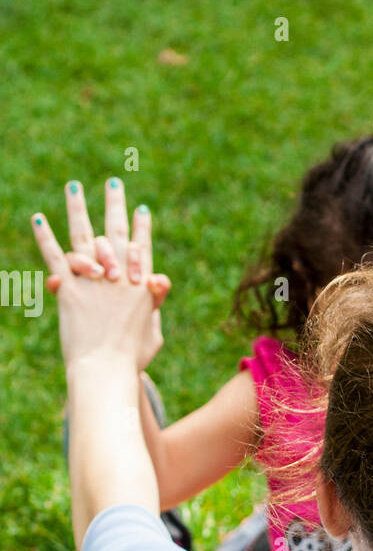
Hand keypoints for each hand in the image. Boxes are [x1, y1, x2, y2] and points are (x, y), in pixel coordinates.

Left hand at [33, 180, 170, 372]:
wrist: (106, 368)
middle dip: (115, 204)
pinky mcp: (68, 287)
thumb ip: (154, 305)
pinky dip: (44, 237)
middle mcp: (117, 275)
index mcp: (141, 284)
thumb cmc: (133, 358)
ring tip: (74, 187)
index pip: (141, 247)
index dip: (141, 227)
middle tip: (114, 182)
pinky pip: (54, 256)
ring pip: (83, 234)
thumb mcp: (154, 332)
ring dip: (78, 208)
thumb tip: (157, 281)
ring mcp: (92, 279)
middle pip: (115, 230)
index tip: (141, 209)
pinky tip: (37, 218)